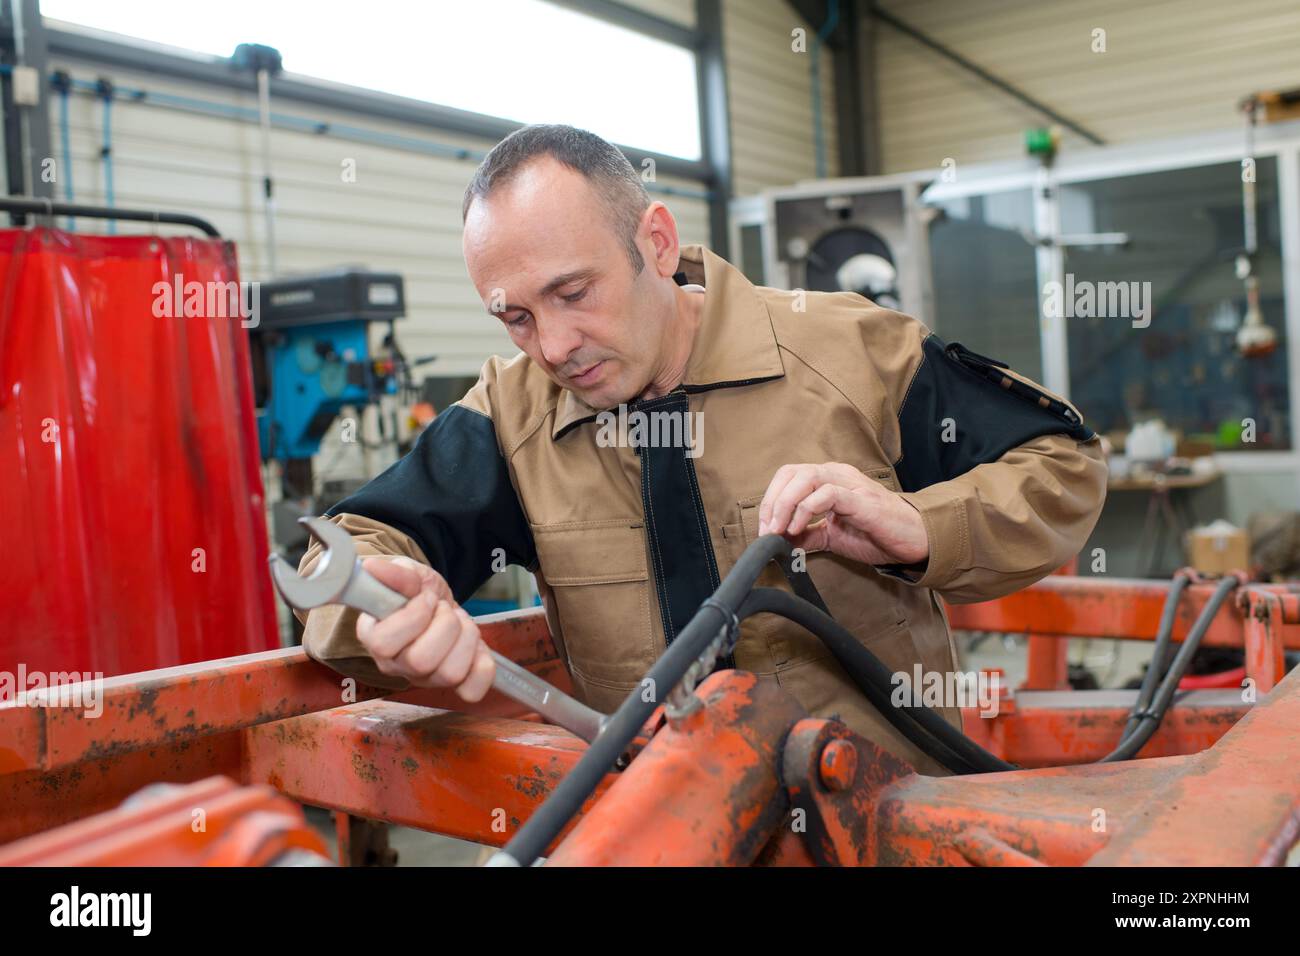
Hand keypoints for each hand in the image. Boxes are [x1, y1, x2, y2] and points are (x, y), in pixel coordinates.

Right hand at [354, 556, 495, 700]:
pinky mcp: (455, 686)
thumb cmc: (416, 592)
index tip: (425, 597)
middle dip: (444, 624)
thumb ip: (394, 573)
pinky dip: (482, 665)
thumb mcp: (408, 574)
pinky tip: (474, 646)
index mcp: (375, 639)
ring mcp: (426, 680)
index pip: (384, 644)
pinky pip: (473, 690)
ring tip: (459, 623)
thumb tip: (372, 567)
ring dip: (465, 638)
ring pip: (450, 674)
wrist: (440, 602)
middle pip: (421, 662)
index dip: (414, 616)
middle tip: (444, 609)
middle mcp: (397, 666)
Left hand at [757, 462, 928, 566]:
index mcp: (828, 479)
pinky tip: (798, 528)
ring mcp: (850, 484)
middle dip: (772, 502)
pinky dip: (806, 509)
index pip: (788, 476)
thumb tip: (778, 542)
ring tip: (779, 530)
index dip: (769, 500)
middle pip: (791, 473)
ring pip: (806, 478)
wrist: (914, 541)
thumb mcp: (832, 536)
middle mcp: (837, 474)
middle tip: (767, 531)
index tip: (764, 530)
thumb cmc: (876, 534)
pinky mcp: (862, 499)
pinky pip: (827, 494)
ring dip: (785, 505)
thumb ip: (807, 535)